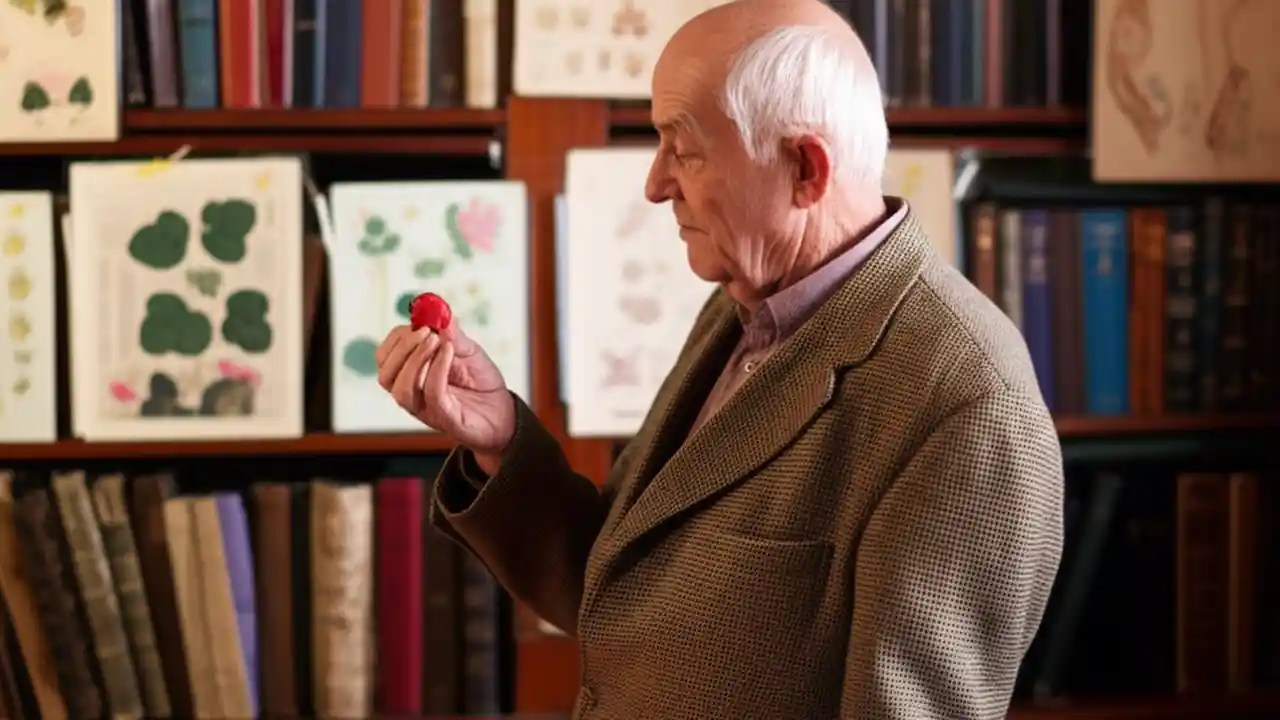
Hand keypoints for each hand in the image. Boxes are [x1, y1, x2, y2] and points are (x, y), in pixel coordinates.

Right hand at [375, 319, 514, 464]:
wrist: (502, 411)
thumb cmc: (480, 382)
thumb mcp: (467, 350)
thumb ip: (452, 333)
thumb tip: (437, 311)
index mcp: (411, 373)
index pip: (386, 356)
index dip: (397, 338)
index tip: (418, 322)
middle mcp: (412, 392)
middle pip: (386, 373)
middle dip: (403, 347)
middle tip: (426, 331)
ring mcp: (425, 408)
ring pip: (401, 388)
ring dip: (416, 359)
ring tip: (438, 341)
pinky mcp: (444, 418)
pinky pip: (432, 394)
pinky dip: (437, 368)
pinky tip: (449, 352)